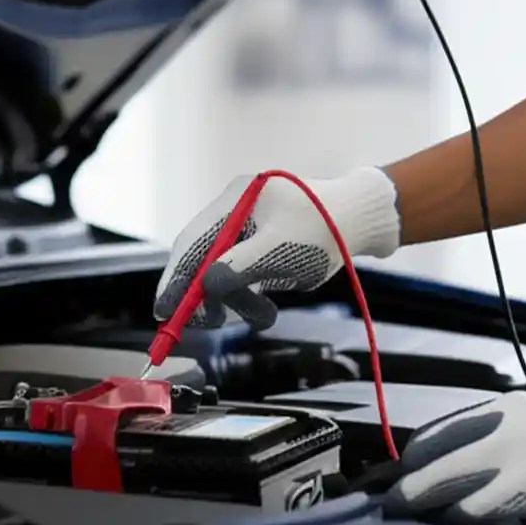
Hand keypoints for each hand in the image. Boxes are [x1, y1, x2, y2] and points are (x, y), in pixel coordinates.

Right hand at [153, 167, 399, 330]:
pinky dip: (250, 297)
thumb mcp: (282, 251)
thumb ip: (240, 267)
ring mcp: (246, 230)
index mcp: (234, 201)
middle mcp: (234, 212)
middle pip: (201, 260)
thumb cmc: (327, 229)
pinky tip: (267, 308)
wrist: (361, 221)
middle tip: (208, 323)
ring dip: (236, 302)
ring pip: (222, 274)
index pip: (190, 243)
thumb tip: (206, 285)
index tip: (164, 310)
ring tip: (263, 315)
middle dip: (206, 296)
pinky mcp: (258, 247)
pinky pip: (241, 277)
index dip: (174, 278)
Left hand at [385, 392, 525, 524]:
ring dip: (429, 501)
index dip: (416, 457)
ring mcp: (516, 449)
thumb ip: (492, 444)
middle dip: (411, 483)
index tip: (401, 475)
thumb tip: (446, 470)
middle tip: (391, 502)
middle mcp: (503, 421)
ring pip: (452, 478)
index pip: (441, 430)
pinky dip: (464, 515)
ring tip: (412, 514)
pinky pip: (482, 501)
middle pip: (438, 454)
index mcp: (502, 407)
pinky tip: (457, 522)